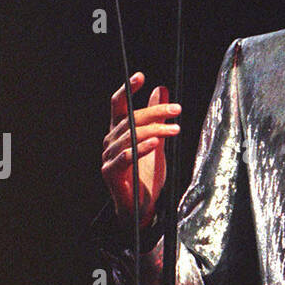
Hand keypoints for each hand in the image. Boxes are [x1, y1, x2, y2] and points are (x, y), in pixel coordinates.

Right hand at [101, 72, 180, 227]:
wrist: (142, 207)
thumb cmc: (146, 175)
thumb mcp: (157, 140)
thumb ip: (156, 117)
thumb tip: (160, 89)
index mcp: (118, 132)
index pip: (118, 105)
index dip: (127, 90)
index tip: (141, 76)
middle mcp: (110, 141)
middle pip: (130, 120)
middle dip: (155, 113)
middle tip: (176, 110)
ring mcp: (108, 157)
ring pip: (130, 137)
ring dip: (155, 131)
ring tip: (174, 130)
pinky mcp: (111, 172)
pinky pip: (125, 157)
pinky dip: (140, 149)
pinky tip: (154, 144)